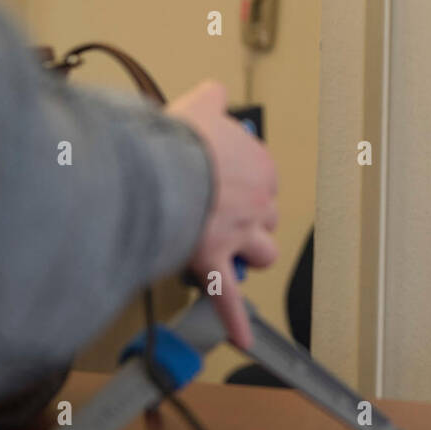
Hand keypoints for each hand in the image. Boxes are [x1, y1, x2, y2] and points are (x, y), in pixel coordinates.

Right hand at [165, 80, 278, 348]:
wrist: (163, 168)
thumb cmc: (180, 139)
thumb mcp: (200, 105)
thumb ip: (213, 98)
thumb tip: (217, 91)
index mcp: (258, 168)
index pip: (263, 183)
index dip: (240, 187)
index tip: (221, 185)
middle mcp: (257, 203)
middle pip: (267, 221)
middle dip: (249, 223)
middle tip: (221, 218)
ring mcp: (238, 235)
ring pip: (260, 255)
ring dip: (248, 256)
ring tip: (230, 256)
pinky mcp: (214, 262)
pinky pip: (227, 298)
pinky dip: (235, 320)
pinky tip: (243, 339)